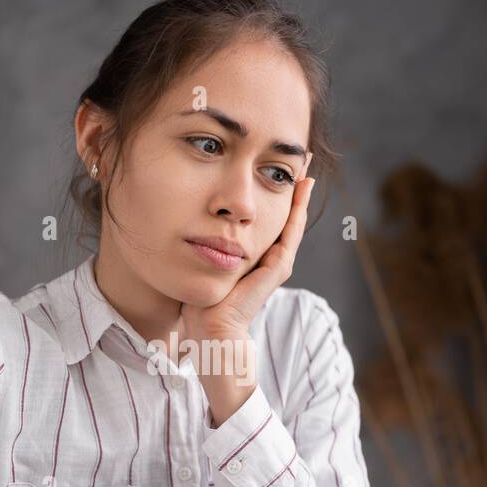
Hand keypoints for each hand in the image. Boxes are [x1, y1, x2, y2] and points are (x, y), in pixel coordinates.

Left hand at [179, 153, 314, 342]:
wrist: (211, 329)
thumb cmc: (200, 302)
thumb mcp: (201, 262)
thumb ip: (201, 244)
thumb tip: (181, 220)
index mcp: (252, 256)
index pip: (265, 217)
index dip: (270, 191)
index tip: (273, 165)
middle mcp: (268, 257)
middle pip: (284, 215)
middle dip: (291, 188)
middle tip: (300, 158)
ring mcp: (276, 263)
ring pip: (292, 220)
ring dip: (300, 194)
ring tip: (305, 167)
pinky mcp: (277, 267)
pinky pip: (291, 233)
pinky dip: (297, 210)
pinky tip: (300, 188)